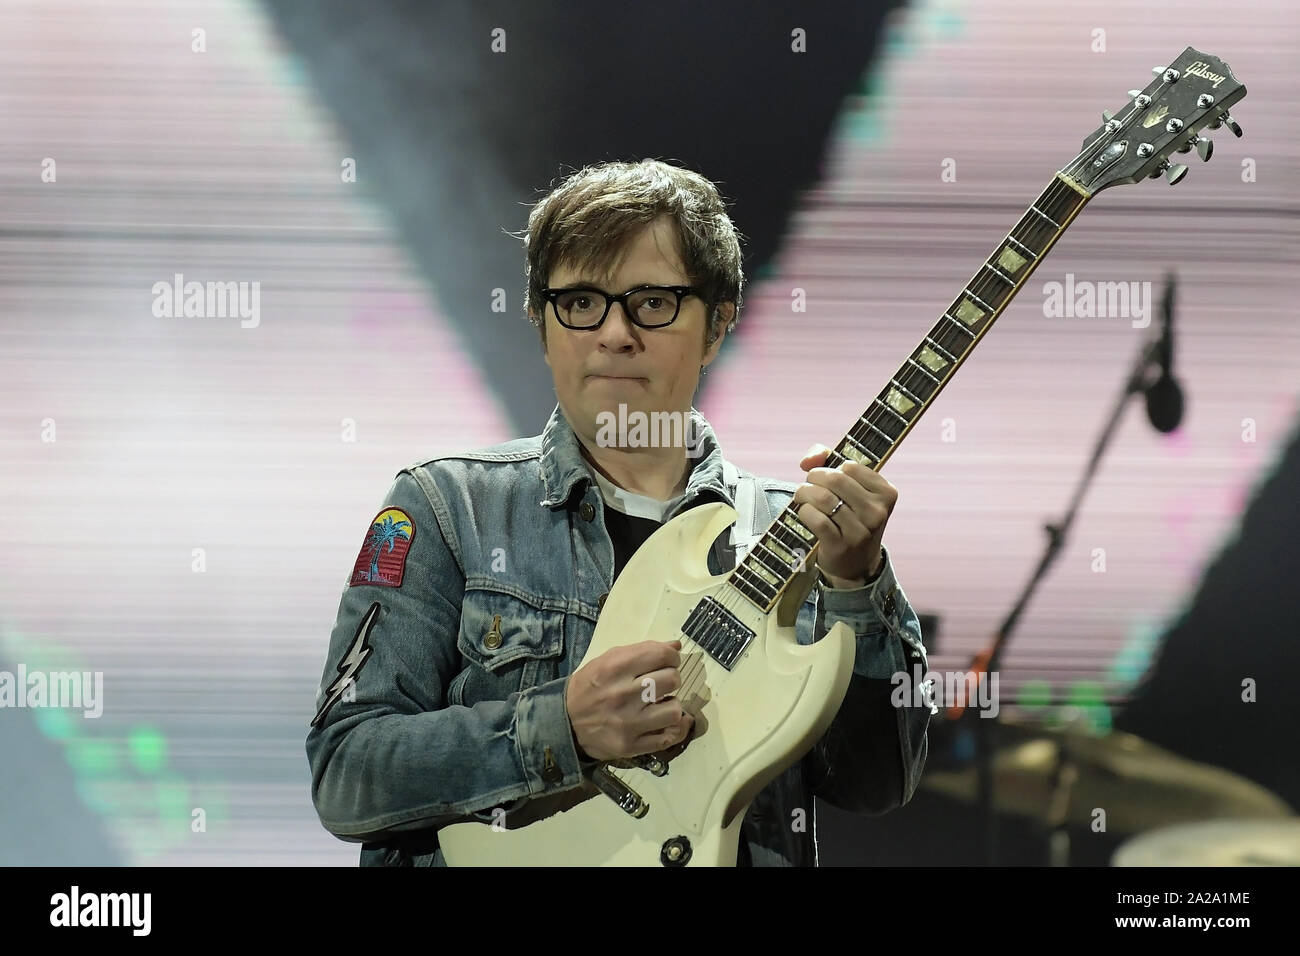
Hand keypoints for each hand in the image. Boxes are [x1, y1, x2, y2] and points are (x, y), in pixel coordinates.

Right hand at [566, 640, 694, 761]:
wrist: (565, 722)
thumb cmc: (589, 686)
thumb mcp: (607, 661)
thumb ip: (641, 651)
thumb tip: (676, 646)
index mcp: (615, 668)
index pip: (663, 655)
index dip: (671, 657)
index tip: (667, 662)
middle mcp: (622, 694)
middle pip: (672, 680)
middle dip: (671, 678)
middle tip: (661, 683)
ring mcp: (628, 723)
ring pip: (674, 711)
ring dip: (670, 706)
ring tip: (659, 705)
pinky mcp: (630, 746)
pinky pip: (667, 738)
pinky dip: (670, 729)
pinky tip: (661, 722)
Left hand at [792, 443, 896, 586]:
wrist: (855, 563)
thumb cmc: (849, 516)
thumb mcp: (850, 488)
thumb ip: (828, 460)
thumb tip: (807, 460)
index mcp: (886, 493)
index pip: (850, 466)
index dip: (830, 468)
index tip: (824, 477)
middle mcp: (877, 512)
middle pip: (835, 480)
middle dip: (813, 478)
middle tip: (807, 486)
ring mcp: (861, 531)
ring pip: (823, 499)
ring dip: (804, 493)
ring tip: (801, 497)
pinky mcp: (841, 545)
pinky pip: (816, 519)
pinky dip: (804, 512)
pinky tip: (805, 513)